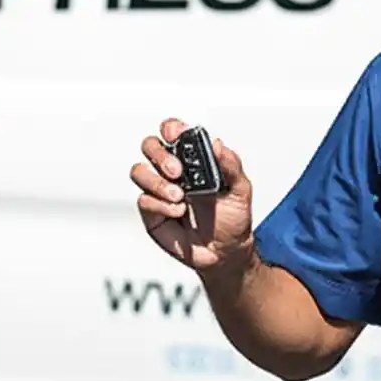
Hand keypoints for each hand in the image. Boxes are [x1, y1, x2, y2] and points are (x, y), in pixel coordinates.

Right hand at [132, 118, 253, 271]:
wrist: (225, 252)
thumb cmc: (232, 217)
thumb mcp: (241, 190)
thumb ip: (230, 165)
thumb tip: (217, 145)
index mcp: (194, 159)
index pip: (173, 133)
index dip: (171, 128)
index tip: (176, 134)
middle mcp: (173, 171)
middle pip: (150, 146)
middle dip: (160, 155)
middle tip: (177, 171)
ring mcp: (160, 191)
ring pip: (139, 171)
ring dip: (158, 182)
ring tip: (180, 197)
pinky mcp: (152, 212)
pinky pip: (144, 200)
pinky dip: (161, 205)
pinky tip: (179, 212)